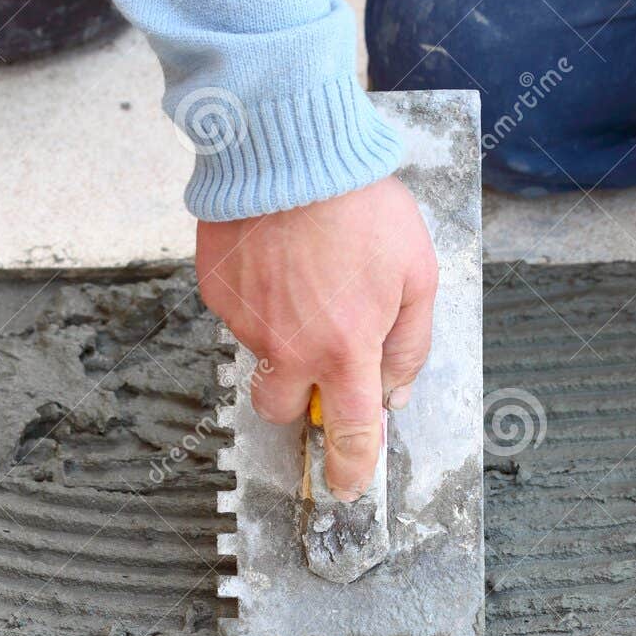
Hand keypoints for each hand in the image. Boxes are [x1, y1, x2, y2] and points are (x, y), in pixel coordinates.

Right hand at [196, 176, 437, 499]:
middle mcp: (290, 348)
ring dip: (281, 334)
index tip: (348, 485)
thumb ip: (410, 343)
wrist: (289, 150)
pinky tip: (277, 255)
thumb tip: (396, 391)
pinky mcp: (218, 293)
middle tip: (317, 355)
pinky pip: (239, 312)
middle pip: (281, 409)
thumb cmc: (360, 206)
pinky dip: (257, 296)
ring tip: (304, 274)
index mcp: (345, 350)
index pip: (350, 432)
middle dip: (297, 396)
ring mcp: (247, 323)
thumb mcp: (417, 274)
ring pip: (261, 353)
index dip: (350, 467)